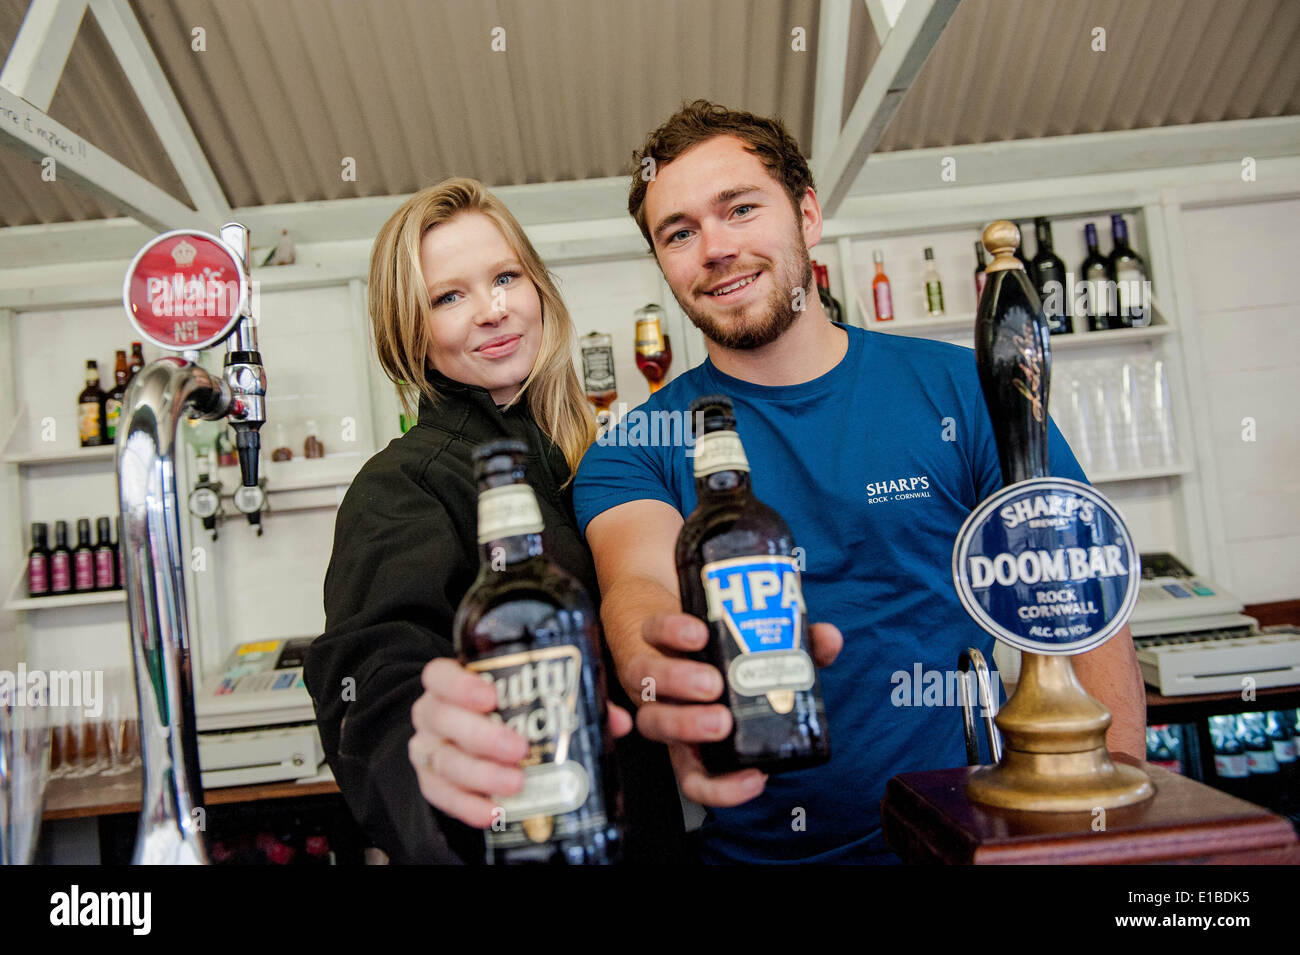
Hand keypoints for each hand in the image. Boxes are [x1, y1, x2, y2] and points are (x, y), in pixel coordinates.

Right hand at [409, 657, 631, 827]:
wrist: (472, 743)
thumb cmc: (506, 713)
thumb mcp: (532, 700)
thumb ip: (572, 703)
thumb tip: (617, 722)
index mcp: (454, 684)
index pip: (439, 676)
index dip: (460, 685)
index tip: (491, 697)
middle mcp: (434, 714)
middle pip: (443, 719)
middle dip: (482, 735)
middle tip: (519, 748)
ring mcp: (428, 749)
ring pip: (444, 761)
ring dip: (482, 774)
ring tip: (517, 784)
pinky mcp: (430, 783)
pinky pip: (442, 796)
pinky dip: (468, 806)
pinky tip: (495, 813)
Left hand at [627, 614, 841, 807]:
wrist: (660, 598)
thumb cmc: (712, 643)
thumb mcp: (757, 655)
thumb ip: (797, 654)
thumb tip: (829, 639)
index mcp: (692, 730)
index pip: (695, 777)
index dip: (720, 789)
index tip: (756, 779)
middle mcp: (666, 706)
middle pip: (663, 732)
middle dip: (691, 730)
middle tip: (723, 723)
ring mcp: (647, 674)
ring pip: (647, 691)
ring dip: (678, 687)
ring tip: (713, 681)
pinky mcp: (640, 635)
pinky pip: (650, 637)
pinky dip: (672, 635)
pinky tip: (698, 633)